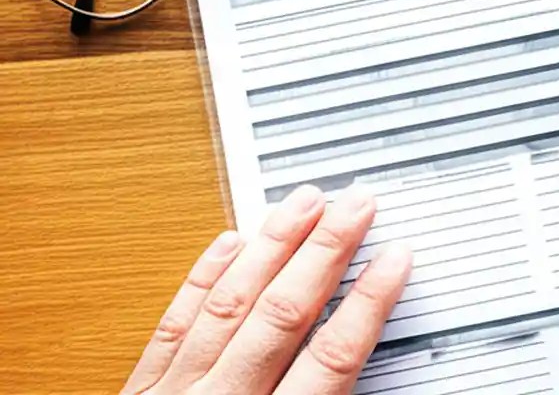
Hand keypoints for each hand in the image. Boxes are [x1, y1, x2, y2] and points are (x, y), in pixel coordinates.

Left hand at [122, 185, 411, 394]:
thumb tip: (385, 391)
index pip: (333, 358)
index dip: (370, 302)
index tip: (396, 261)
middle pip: (283, 314)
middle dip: (326, 251)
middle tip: (356, 206)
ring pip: (229, 303)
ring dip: (271, 246)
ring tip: (303, 204)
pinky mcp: (139, 390)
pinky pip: (175, 321)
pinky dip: (204, 276)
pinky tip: (229, 242)